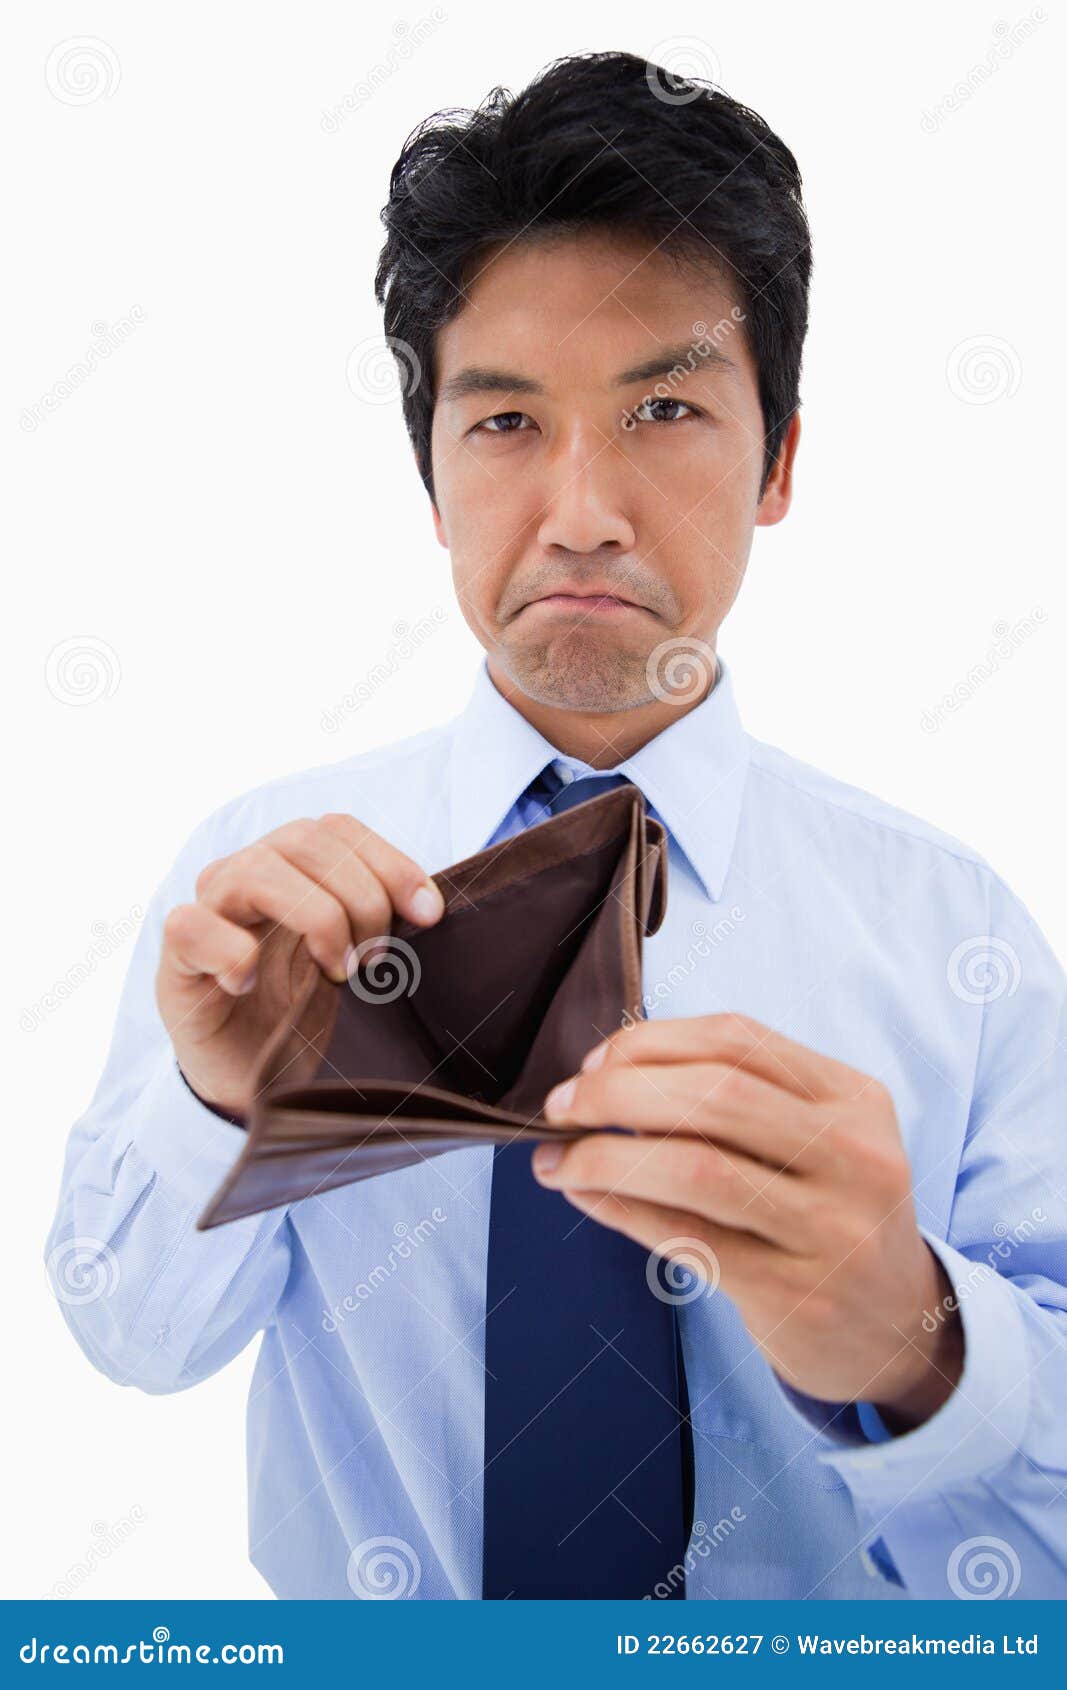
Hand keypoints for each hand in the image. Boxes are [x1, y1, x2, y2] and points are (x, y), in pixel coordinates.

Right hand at [157, 815, 444, 1115]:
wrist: (250, 1076)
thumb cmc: (301, 1011)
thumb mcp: (350, 957)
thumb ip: (376, 920)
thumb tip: (430, 906)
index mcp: (291, 867)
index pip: (337, 828)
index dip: (390, 862)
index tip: (429, 914)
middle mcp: (245, 874)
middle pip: (306, 840)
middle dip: (361, 898)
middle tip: (375, 960)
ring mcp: (207, 911)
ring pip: (256, 872)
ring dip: (315, 919)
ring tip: (334, 971)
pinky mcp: (177, 958)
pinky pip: (192, 926)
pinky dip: (234, 954)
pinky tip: (251, 984)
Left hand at [533, 1013, 962, 1427]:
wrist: (898, 1329)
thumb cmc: (829, 1215)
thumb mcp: (816, 1139)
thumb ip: (736, 1100)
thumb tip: (606, 1074)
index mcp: (852, 1098)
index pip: (737, 1040)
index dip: (651, 1042)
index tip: (594, 1063)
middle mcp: (851, 1155)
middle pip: (716, 1095)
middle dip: (619, 1092)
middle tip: (561, 1107)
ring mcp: (829, 1228)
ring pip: (696, 1168)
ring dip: (606, 1156)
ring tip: (557, 1160)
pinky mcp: (795, 1293)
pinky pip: (688, 1237)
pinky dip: (622, 1209)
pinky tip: (586, 1197)